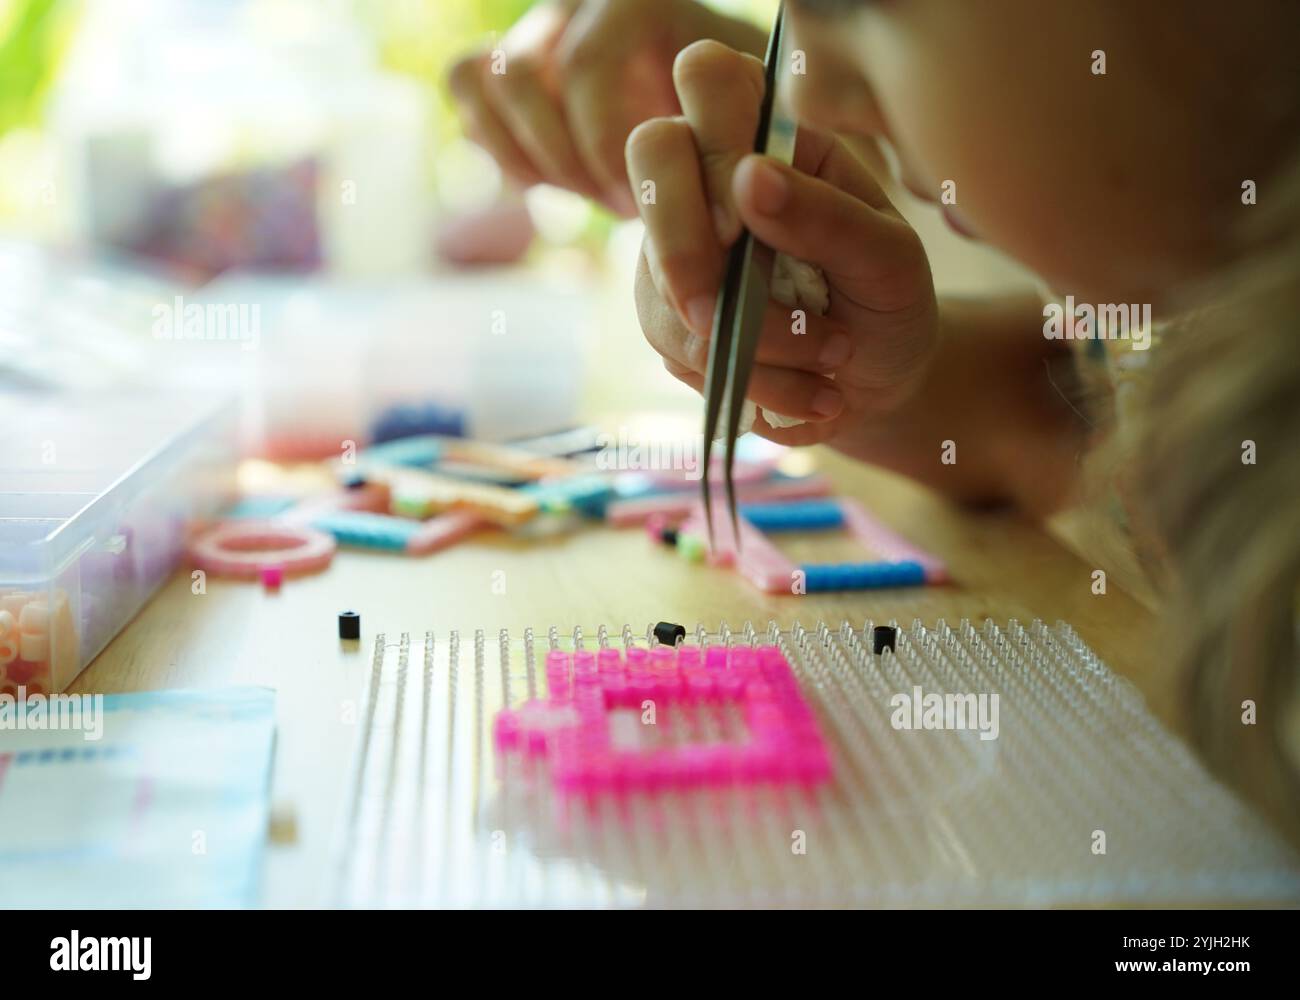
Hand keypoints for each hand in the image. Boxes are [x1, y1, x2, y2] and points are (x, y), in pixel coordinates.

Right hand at [447, 0, 765, 215]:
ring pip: (483, 79)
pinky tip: (557, 184)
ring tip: (593, 196)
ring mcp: (536, 31)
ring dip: (535, 158)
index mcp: (641, 3)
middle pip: (524, 75)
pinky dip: (504, 151)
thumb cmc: (739, 134)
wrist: (712, 133)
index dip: (603, 144)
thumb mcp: (753, 130)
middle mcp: (579, 5)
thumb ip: (739, 140)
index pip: (586, 63)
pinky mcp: (505, 69)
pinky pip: (467, 98)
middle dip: (568, 160)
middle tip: (622, 207)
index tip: (641, 202)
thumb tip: (729, 185)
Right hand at [627, 40, 938, 446]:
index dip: (715, 139)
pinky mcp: (669, 315)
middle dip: (687, 246)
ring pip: (663, 277)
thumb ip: (827, 215)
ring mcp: (677, 246)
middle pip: (651, 155)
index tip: (748, 218)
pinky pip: (677, 345)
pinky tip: (807, 391)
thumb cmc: (889, 300)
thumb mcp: (889, 258)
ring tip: (831, 360)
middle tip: (738, 309)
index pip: (708, 79)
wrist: (879, 381)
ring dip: (753, 339)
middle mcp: (711, 179)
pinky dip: (751, 380)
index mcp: (773, 137)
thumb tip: (747, 177)